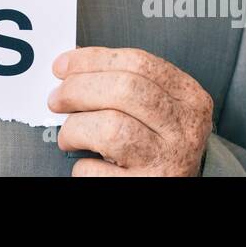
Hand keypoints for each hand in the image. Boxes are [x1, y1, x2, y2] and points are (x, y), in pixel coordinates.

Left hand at [47, 46, 212, 176]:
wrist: (171, 185)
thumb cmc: (160, 145)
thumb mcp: (160, 109)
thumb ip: (126, 83)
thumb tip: (75, 68)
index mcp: (188, 98)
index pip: (138, 63)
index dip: (93, 60)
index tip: (63, 66)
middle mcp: (184, 128)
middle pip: (124, 89)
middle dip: (78, 89)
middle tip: (57, 99)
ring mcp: (168, 160)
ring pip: (112, 127)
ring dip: (76, 127)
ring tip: (69, 136)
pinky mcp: (146, 186)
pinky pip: (98, 169)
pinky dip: (82, 164)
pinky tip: (86, 162)